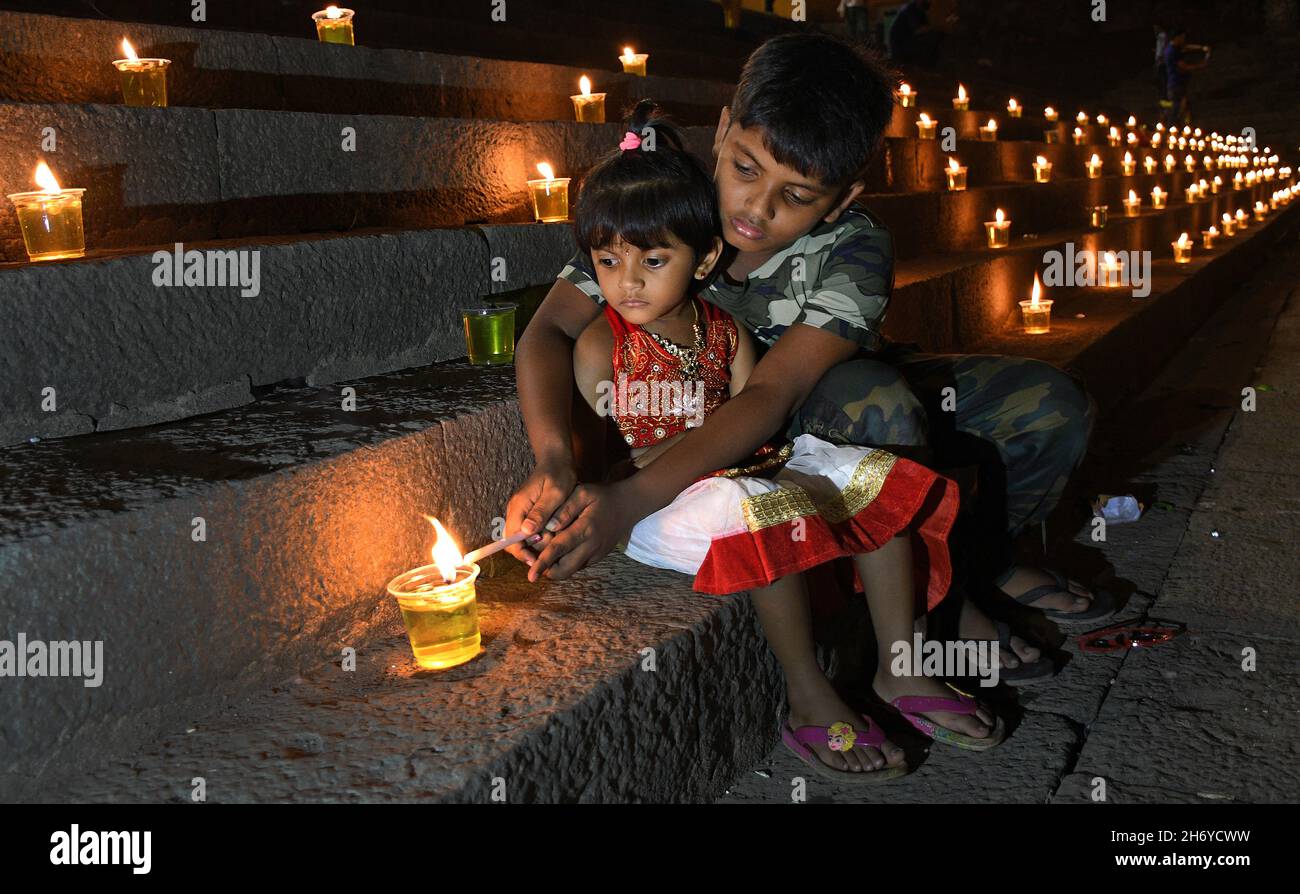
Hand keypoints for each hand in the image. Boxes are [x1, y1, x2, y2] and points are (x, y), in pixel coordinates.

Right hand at [503, 459, 577, 564]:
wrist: (555, 460)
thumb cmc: (558, 474)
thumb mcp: (555, 493)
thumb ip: (541, 512)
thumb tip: (527, 532)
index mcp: (519, 506)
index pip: (510, 538)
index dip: (521, 552)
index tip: (535, 560)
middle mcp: (514, 510)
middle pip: (512, 541)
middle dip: (528, 550)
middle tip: (548, 550)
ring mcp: (519, 511)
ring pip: (520, 537)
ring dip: (534, 544)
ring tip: (552, 541)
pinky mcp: (526, 512)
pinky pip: (526, 530)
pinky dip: (537, 537)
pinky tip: (551, 536)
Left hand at [526, 480, 642, 581]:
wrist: (628, 505)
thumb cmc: (602, 496)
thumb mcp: (582, 493)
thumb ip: (564, 509)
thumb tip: (547, 527)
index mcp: (585, 529)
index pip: (559, 550)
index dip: (542, 563)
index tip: (530, 576)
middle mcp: (591, 546)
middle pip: (563, 570)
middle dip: (545, 569)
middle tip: (533, 559)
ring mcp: (595, 555)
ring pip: (569, 571)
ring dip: (554, 567)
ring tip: (544, 554)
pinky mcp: (597, 558)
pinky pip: (577, 566)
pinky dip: (565, 563)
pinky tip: (559, 550)